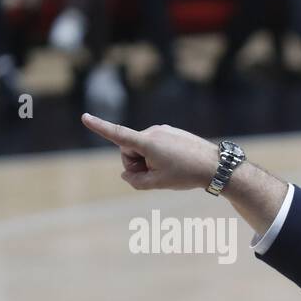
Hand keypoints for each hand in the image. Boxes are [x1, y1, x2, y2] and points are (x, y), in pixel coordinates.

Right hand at [81, 114, 219, 191]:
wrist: (216, 165)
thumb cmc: (187, 175)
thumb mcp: (158, 183)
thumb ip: (136, 181)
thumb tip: (126, 174)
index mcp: (147, 143)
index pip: (118, 135)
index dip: (99, 127)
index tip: (84, 117)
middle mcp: (153, 132)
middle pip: (129, 149)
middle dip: (135, 163)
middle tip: (155, 174)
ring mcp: (163, 130)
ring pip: (143, 148)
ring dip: (148, 160)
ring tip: (170, 168)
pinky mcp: (171, 132)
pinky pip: (155, 145)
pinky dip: (159, 155)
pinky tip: (176, 163)